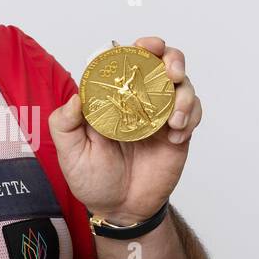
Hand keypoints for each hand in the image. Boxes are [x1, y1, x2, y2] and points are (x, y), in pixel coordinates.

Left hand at [47, 36, 201, 222]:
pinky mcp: (179, 132)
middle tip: (171, 72)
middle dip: (171, 58)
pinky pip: (194, 112)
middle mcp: (139, 98)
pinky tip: (176, 136)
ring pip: (183, 85)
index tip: (143, 48)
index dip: (138, 48)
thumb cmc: (92, 179)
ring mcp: (160, 114)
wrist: (120, 210)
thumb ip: (65, 124)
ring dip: (184, 93)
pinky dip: (191, 116)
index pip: (127, 60)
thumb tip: (75, 97)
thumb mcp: (70, 153)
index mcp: (113, 96)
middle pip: (162, 62)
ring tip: (174, 119)